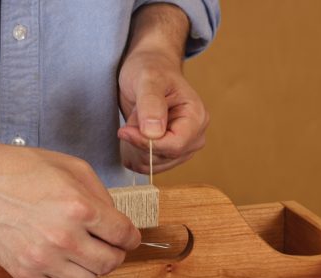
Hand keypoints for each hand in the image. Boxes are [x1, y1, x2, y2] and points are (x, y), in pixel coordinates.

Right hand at [0, 140, 140, 277]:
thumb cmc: (19, 170)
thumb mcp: (71, 167)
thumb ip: (101, 194)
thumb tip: (116, 221)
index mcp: (80, 207)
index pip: (124, 235)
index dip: (131, 237)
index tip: (127, 238)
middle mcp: (63, 237)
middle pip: (110, 263)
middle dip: (114, 254)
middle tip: (106, 246)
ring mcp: (42, 258)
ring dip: (91, 271)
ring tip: (82, 257)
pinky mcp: (24, 273)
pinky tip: (64, 270)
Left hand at [117, 4, 208, 173]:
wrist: (148, 69)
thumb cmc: (150, 69)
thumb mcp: (148, 79)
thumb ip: (151, 103)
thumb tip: (154, 133)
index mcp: (196, 116)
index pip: (174, 146)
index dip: (146, 143)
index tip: (124, 130)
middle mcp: (195, 135)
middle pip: (163, 158)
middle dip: (139, 143)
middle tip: (130, 121)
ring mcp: (183, 147)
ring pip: (153, 166)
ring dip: (134, 149)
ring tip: (133, 124)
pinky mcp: (169, 154)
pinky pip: (148, 166)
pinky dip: (133, 154)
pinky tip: (132, 135)